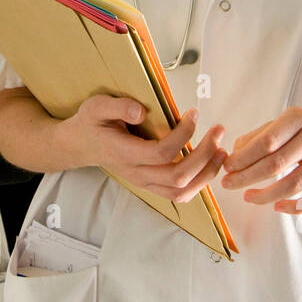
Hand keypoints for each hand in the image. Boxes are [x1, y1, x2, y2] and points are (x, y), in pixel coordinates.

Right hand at [59, 94, 226, 203]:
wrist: (80, 145)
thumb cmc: (90, 123)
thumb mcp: (96, 106)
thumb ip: (118, 107)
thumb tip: (141, 112)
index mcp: (124, 154)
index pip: (161, 152)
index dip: (182, 134)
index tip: (193, 113)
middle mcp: (135, 174)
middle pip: (177, 176)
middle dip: (204, 155)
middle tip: (218, 131)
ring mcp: (143, 183)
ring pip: (181, 191)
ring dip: (206, 173)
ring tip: (221, 151)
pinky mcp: (150, 185)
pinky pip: (179, 195)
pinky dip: (199, 184)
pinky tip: (210, 164)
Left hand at [219, 106, 301, 212]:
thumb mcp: (292, 120)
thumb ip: (263, 134)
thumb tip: (234, 152)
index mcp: (300, 117)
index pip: (266, 142)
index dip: (243, 158)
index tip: (226, 168)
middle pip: (276, 164)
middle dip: (247, 177)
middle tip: (229, 185)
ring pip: (294, 183)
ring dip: (266, 195)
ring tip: (249, 197)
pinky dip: (295, 207)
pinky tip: (278, 207)